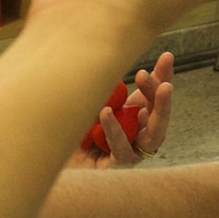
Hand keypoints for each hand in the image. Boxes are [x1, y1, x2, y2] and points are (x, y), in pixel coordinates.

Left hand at [68, 52, 173, 169]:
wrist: (52, 153)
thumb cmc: (73, 124)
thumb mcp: (94, 98)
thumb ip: (109, 83)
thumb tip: (117, 49)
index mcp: (137, 118)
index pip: (156, 97)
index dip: (163, 77)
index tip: (166, 57)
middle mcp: (139, 136)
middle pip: (160, 118)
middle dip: (165, 98)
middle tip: (166, 83)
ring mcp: (130, 154)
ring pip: (152, 136)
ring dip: (156, 112)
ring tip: (154, 89)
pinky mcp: (114, 167)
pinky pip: (120, 150)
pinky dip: (115, 130)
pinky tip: (107, 112)